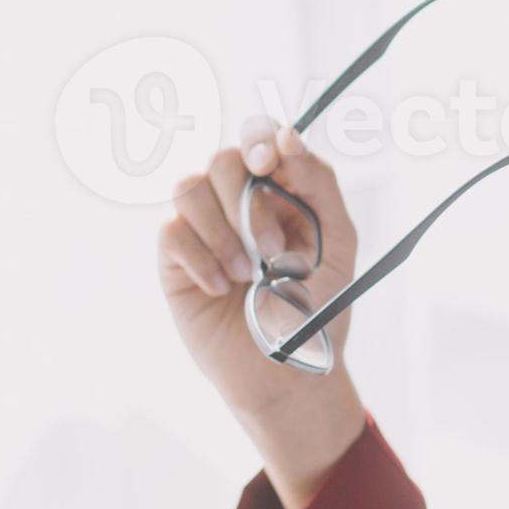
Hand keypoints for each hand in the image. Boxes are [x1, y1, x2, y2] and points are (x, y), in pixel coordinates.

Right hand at [158, 118, 367, 508]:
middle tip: (271, 251)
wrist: (288, 372)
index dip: (260, 140)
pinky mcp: (175, 261)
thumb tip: (286, 136)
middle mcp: (238, 204)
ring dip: (224, 231)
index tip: (270, 162)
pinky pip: (171, 232)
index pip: (260, 140)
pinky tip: (221, 287)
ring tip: (248, 274)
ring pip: (189, 187)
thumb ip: (319, 184)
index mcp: (281, 192)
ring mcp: (204, 230)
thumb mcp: (336, 243)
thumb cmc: (318, 309)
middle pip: (223, 159)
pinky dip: (201, 259)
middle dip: (249, 203)